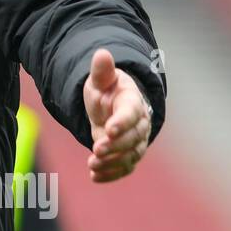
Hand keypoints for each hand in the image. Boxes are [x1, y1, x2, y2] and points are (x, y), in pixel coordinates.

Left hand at [82, 49, 151, 183]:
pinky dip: (111, 174)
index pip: (132, 113)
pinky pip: (124, 168)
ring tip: (92, 165)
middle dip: (115, 146)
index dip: (122, 122)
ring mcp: (135, 142)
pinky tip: (95, 177)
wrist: (112, 106)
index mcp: (132, 103)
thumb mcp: (101, 80)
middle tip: (97, 150)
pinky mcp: (128, 156)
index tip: (109, 130)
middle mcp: (139, 124)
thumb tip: (101, 53)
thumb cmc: (107, 91)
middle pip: (132, 138)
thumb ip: (102, 70)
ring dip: (112, 163)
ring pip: (130, 156)